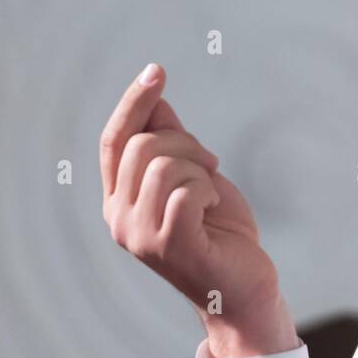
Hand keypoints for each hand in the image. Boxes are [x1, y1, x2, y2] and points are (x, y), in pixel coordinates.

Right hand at [99, 63, 299, 357]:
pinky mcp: (168, 246)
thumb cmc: (220, 232)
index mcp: (120, 197)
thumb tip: (155, 99)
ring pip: (163, 166)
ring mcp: (140, 235)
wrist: (243, 287)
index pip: (114, 140)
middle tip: (209, 165)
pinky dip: (206, 190)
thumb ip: (171, 142)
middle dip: (186, 142)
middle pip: (142, 146)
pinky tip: (212, 209)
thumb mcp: (195, 176)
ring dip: (198, 169)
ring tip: (210, 193)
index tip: (157, 71)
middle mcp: (119, 217)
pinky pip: (184, 192)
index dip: (133, 102)